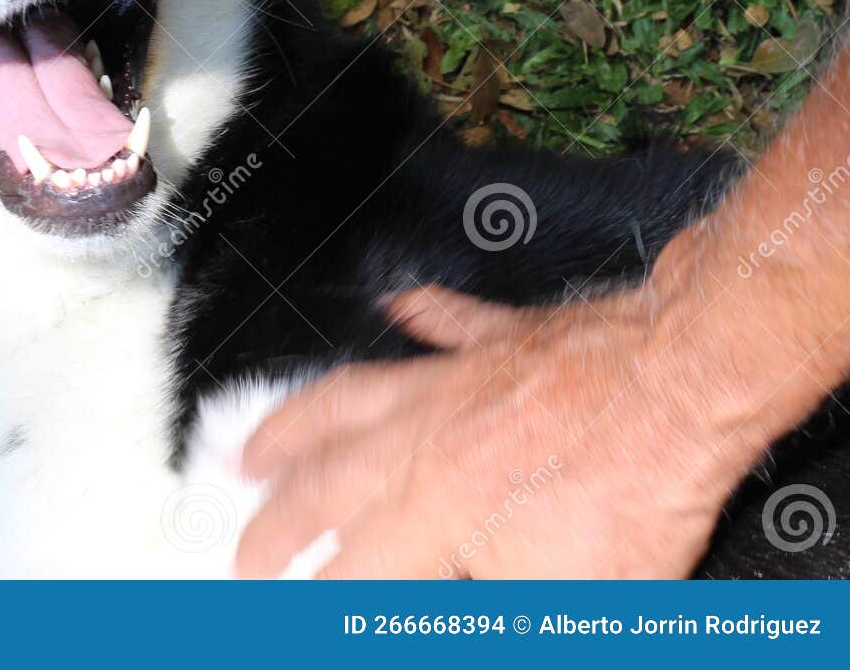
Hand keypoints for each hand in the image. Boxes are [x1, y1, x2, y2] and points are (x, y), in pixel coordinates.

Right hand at [234, 282, 749, 577]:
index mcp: (432, 512)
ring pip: (346, 402)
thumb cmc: (635, 484)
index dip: (305, 603)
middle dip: (272, 526)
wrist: (679, 380)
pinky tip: (400, 308)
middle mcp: (421, 441)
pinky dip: (417, 317)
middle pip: (321, 486)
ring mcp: (452, 383)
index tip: (278, 612)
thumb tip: (437, 610)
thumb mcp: (567, 603)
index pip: (344, 572)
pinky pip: (442, 323)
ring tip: (258, 447)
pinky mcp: (498, 341)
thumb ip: (483, 616)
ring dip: (294, 427)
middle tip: (246, 551)